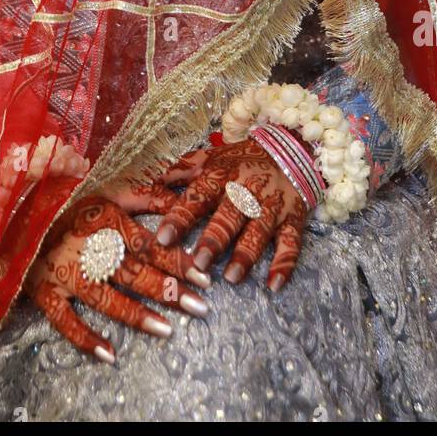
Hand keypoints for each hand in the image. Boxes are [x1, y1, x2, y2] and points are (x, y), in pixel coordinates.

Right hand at [26, 189, 211, 363]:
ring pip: (104, 297)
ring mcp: (64, 271)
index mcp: (104, 217)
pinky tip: (109, 353)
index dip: (177, 262)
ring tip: (167, 330)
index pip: (148, 245)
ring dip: (135, 314)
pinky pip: (62, 319)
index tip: (205, 279)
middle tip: (200, 308)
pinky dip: (83, 337)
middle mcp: (87, 246)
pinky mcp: (43, 290)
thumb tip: (184, 198)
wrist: (16, 205)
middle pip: (133, 272)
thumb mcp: (109, 185)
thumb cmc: (70, 195)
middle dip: (168, 291)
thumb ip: (147, 193)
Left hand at [153, 138, 308, 292]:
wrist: (290, 150)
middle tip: (200, 263)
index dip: (180, 218)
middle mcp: (245, 191)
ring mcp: (271, 206)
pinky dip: (284, 264)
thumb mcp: (209, 158)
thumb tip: (143, 181)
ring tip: (232, 277)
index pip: (197, 197)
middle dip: (215, 239)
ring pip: (258, 231)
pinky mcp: (292, 219)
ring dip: (246, 254)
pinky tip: (274, 285)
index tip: (163, 238)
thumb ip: (179, 170)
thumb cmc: (240, 160)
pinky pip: (291, 243)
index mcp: (220, 176)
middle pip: (229, 216)